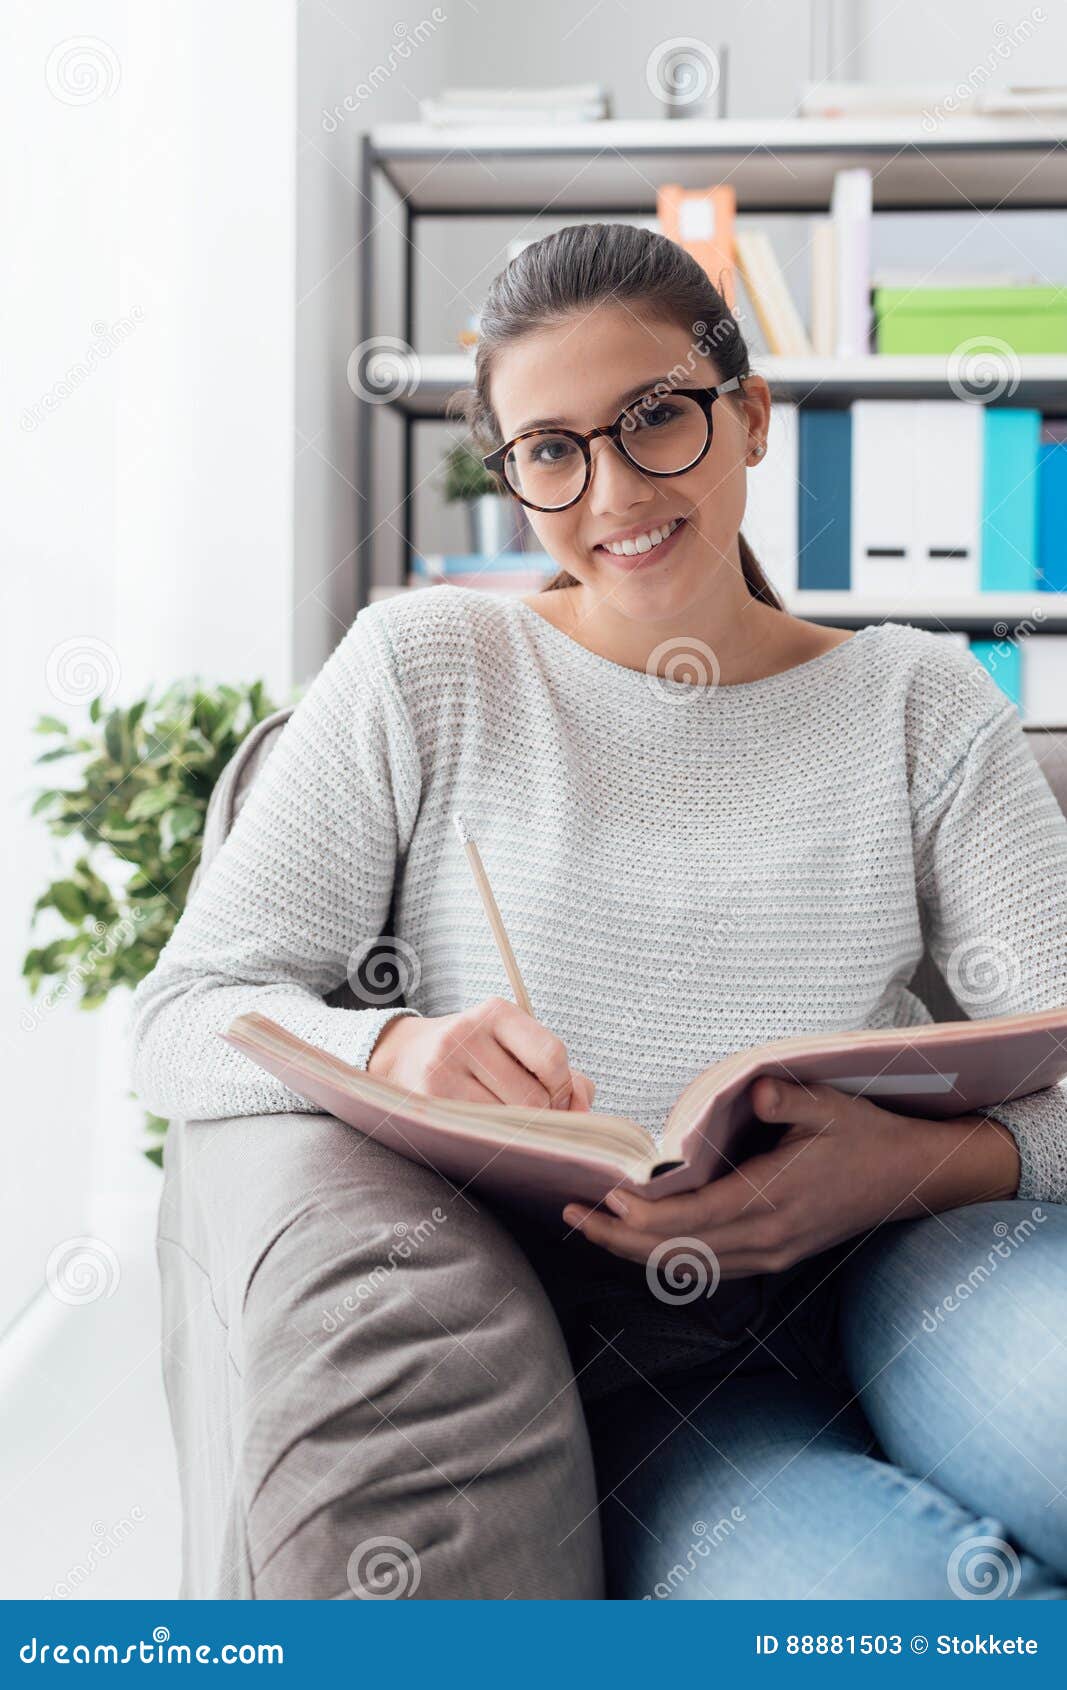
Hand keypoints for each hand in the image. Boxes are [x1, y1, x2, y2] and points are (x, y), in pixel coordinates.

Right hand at [368, 995, 595, 1112]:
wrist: (405, 1057)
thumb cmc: (476, 1055)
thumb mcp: (514, 1046)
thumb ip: (561, 1073)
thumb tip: (583, 1109)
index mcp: (496, 1013)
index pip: (551, 1056)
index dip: (564, 1088)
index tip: (558, 1100)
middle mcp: (466, 1034)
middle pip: (532, 1097)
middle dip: (543, 1116)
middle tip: (533, 1119)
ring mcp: (443, 1066)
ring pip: (508, 1119)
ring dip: (519, 1130)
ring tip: (508, 1123)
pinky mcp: (428, 1098)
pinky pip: (481, 1131)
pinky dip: (495, 1138)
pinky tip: (487, 1131)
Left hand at [562, 1073, 1020, 1277]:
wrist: (914, 1177)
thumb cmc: (867, 1135)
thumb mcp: (832, 1106)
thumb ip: (789, 1100)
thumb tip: (753, 1093)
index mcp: (774, 1201)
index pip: (691, 1221)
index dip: (642, 1216)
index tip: (605, 1196)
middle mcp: (768, 1239)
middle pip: (678, 1253)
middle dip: (619, 1239)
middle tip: (572, 1214)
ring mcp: (772, 1254)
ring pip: (690, 1266)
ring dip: (638, 1251)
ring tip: (593, 1228)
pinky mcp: (777, 1256)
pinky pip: (711, 1266)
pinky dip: (670, 1256)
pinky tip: (643, 1241)